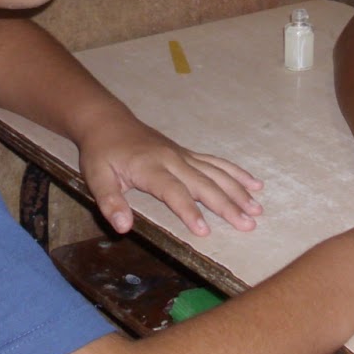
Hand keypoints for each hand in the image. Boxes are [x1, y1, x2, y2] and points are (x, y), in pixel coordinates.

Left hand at [77, 113, 263, 237]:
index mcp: (150, 168)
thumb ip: (110, 202)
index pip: (174, 192)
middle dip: (227, 206)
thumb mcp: (96, 178)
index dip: (190, 211)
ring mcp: (184, 155)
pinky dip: (236, 173)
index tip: (206, 232)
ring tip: (257, 209)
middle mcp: (173, 160)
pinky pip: (217, 163)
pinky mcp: (188, 154)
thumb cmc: (102, 154)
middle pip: (204, 184)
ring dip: (238, 191)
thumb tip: (123, 227)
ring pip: (217, 173)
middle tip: (248, 225)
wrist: (108, 122)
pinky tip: (254, 184)